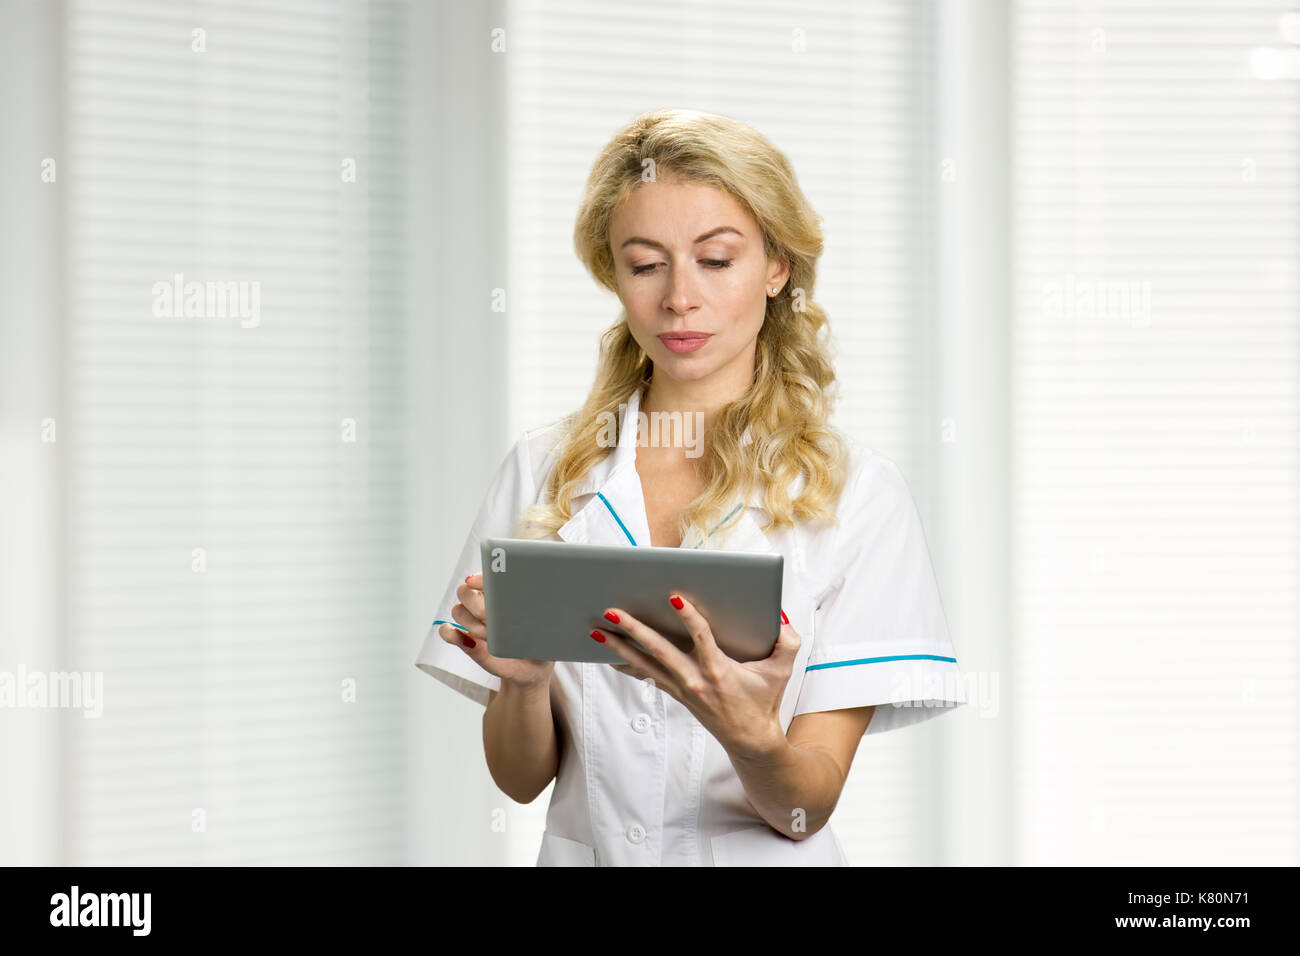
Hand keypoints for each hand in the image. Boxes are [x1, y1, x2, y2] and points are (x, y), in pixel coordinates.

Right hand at [439, 572, 553, 688]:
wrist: (530, 670)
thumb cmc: (541, 646)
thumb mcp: (548, 631)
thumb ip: (541, 617)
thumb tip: (535, 603)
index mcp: (504, 595)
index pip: (487, 577)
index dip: (480, 578)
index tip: (476, 582)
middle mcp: (486, 604)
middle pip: (466, 591)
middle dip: (477, 606)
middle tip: (493, 621)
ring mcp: (474, 621)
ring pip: (458, 610)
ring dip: (471, 624)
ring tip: (490, 638)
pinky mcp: (465, 640)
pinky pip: (447, 631)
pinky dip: (451, 634)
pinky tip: (469, 642)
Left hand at [593, 594, 797, 759]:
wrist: (751, 741)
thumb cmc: (765, 701)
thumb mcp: (782, 672)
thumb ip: (788, 642)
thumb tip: (780, 618)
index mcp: (719, 671)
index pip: (701, 638)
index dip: (689, 617)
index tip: (674, 597)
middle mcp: (695, 679)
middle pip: (659, 650)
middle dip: (634, 630)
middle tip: (612, 612)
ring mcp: (682, 688)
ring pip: (645, 664)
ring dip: (619, 647)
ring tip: (596, 631)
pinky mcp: (677, 693)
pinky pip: (647, 676)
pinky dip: (627, 665)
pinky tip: (608, 655)